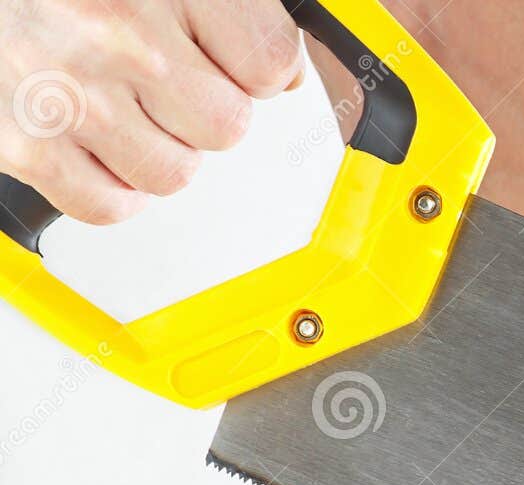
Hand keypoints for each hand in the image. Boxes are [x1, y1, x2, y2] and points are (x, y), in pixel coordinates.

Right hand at [0, 0, 303, 222]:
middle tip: (165, 83)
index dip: (257, 68)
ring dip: (158, 150)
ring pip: (175, 173)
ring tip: (121, 107)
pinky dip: (113, 187)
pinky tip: (93, 144)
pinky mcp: (23, 143)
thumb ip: (217, 5)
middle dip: (204, 110)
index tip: (235, 62)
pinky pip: (110, 204)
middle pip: (226, 126)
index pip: (267, 62)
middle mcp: (117, 35)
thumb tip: (277, 73)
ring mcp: (68, 93)